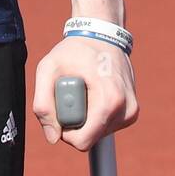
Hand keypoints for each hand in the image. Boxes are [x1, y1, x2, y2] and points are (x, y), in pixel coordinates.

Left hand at [32, 37, 138, 151]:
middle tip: (73, 92)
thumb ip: (42, 104)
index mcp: (109, 101)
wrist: (101, 34)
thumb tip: (53, 138)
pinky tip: (94, 92)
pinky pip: (106, 126)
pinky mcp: (132, 112)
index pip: (82, 141)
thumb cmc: (74, 51)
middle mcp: (125, 110)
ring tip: (85, 89)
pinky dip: (95, 114)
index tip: (62, 103)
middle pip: (90, 138)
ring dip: (86, 117)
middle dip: (76, 121)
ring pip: (98, 133)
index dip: (64, 129)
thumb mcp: (48, 68)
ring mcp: (131, 112)